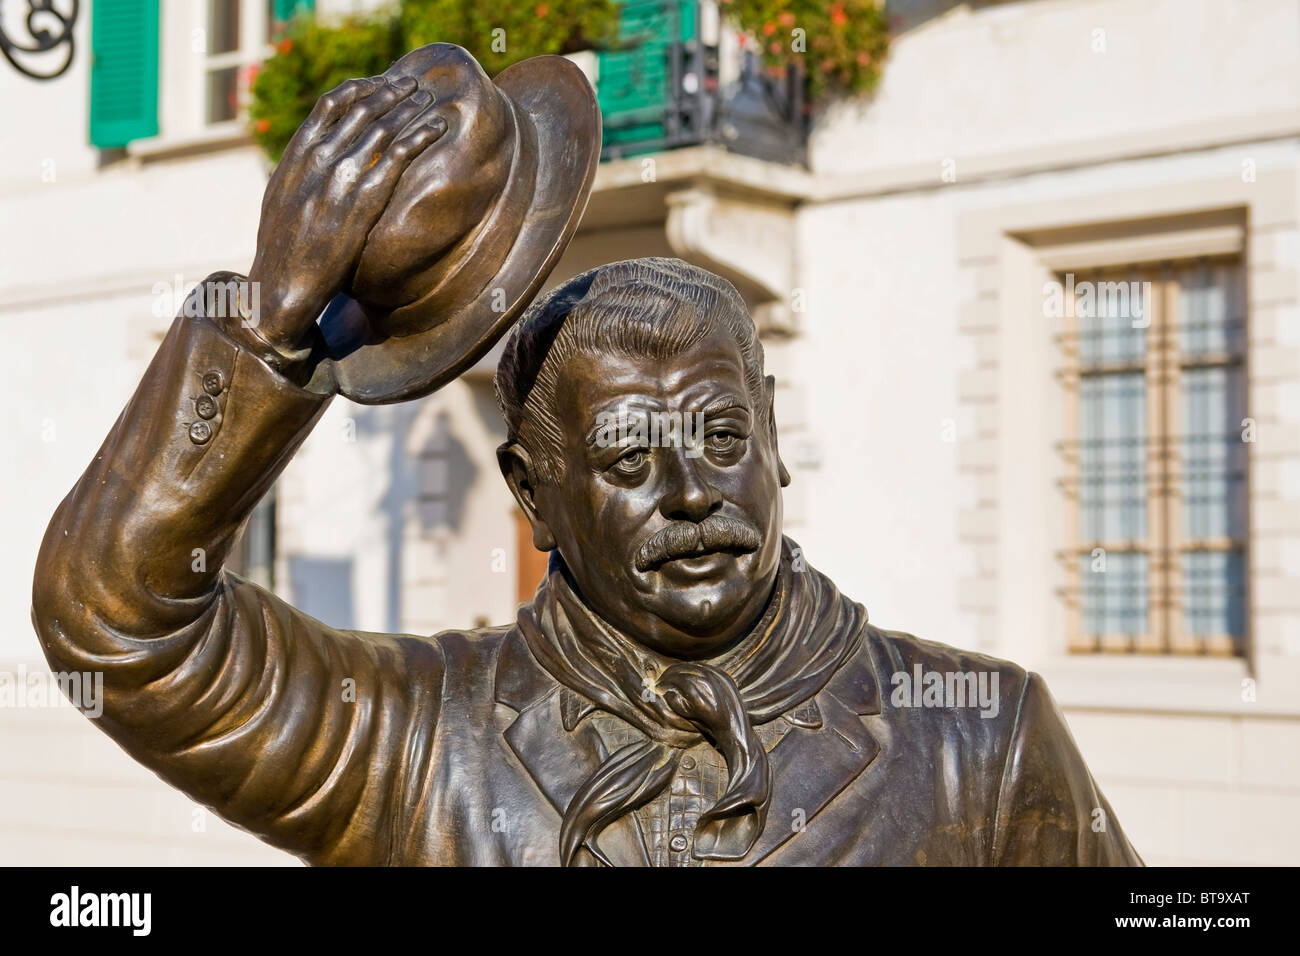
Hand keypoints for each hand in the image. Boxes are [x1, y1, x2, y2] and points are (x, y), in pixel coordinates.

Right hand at [247, 75, 447, 354]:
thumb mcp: (280, 203)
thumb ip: (297, 176)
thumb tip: (311, 164)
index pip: (329, 106)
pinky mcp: (361, 202)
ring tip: (430, 98)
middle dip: (390, 92)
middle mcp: (317, 160)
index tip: (377, 84)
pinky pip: (398, 157)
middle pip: (360, 110)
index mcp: (295, 156)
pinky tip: (438, 127)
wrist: (280, 286)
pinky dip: (421, 136)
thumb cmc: (281, 252)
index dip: (358, 90)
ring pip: (382, 127)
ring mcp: (339, 179)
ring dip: (409, 107)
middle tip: (412, 83)